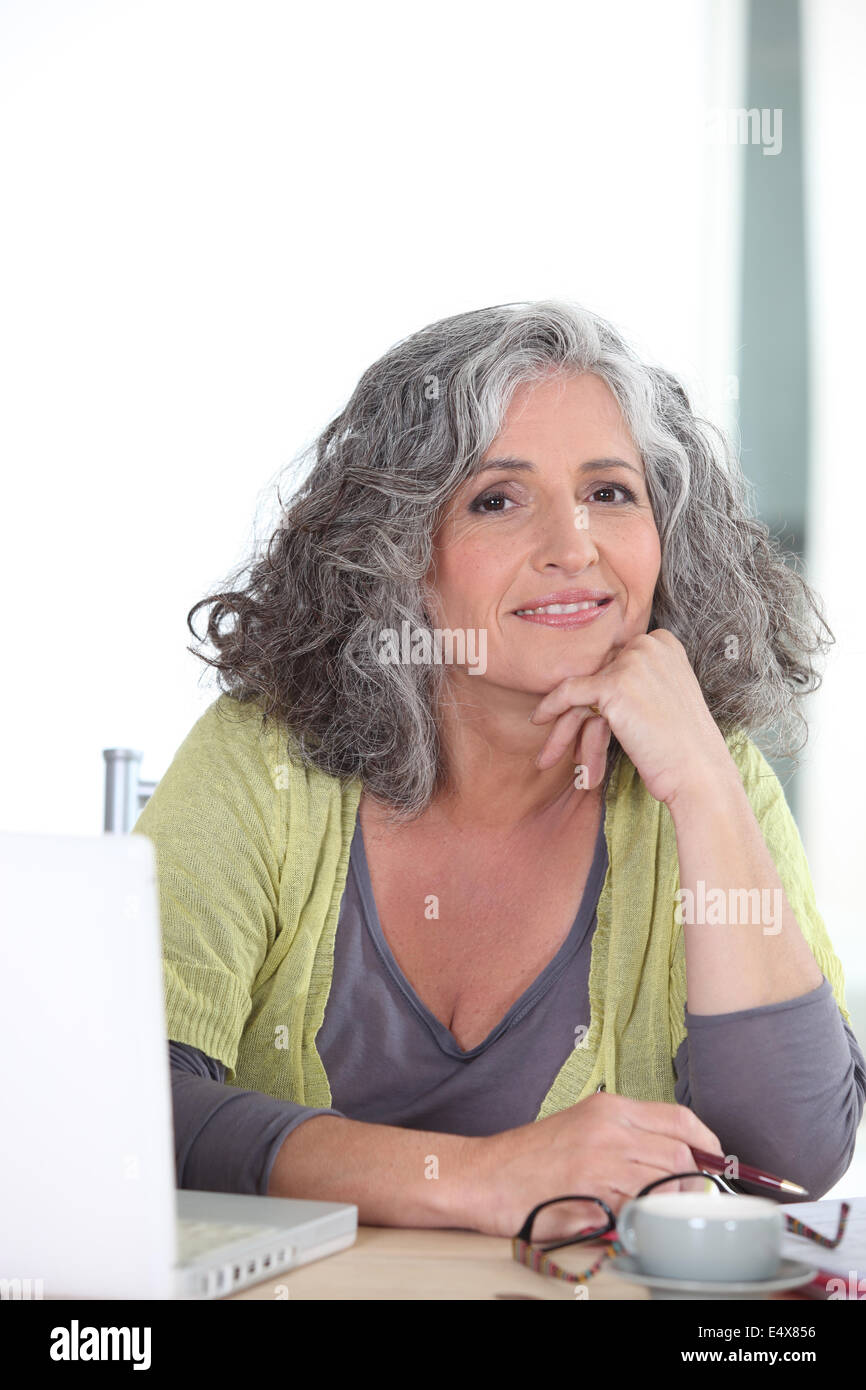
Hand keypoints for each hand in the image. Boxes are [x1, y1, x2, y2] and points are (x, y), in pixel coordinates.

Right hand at [471, 1092, 723, 1238]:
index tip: (716, 1162)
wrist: (483, 1176)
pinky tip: (628, 1222)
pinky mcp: (589, 1193)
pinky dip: (641, 1220)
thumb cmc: (531, 1159)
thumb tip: (680, 1163)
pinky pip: (637, 1210)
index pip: (679, 1118)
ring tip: (655, 1213)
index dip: (707, 1143)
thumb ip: (627, 1138)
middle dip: (691, 1184)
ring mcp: (600, 1160)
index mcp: (609, 1108)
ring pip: (663, 1184)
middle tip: (685, 1200)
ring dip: (668, 1204)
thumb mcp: (582, 1129)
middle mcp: (609, 1128)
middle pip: (679, 1156)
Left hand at [528, 629, 733, 807]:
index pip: (615, 662)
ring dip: (564, 724)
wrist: (698, 773)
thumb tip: (592, 684)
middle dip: (578, 710)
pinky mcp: (613, 685)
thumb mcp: (663, 697)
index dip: (598, 691)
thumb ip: (634, 681)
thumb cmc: (682, 746)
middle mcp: (648, 644)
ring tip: (549, 753)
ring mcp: (631, 663)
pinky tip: (539, 720)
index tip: (590, 716)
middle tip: (560, 735)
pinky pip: (568, 693)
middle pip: (597, 676)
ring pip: (581, 689)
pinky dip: (550, 707)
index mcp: (664, 642)